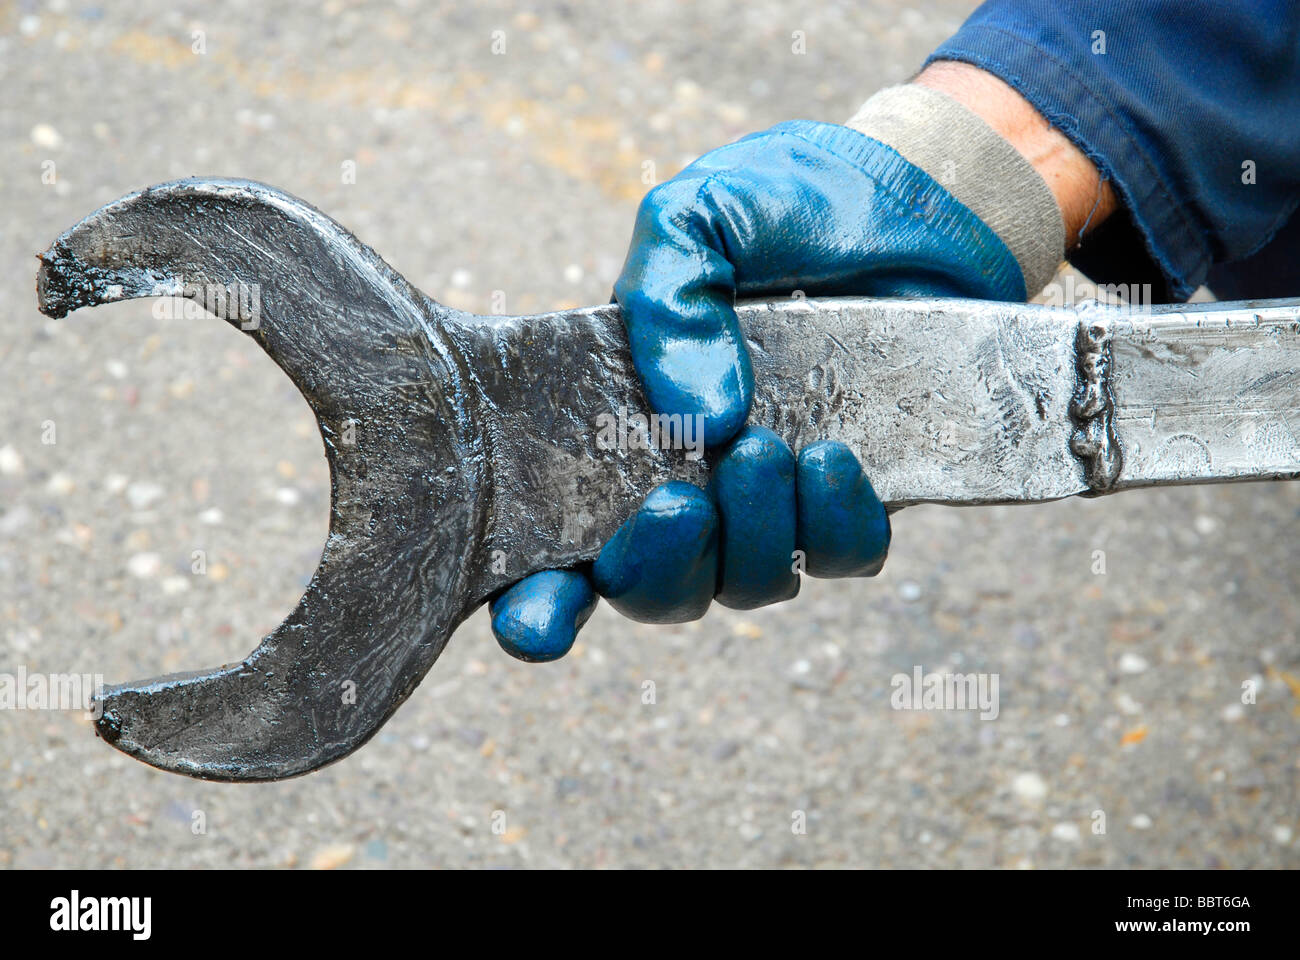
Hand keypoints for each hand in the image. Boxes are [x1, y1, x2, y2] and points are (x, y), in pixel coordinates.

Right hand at [490, 113, 1027, 661]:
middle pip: (653, 591)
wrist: (908, 194)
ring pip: (748, 584)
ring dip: (753, 533)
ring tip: (767, 444)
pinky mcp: (857, 495)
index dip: (537, 605)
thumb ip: (665, 299)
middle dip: (656, 568)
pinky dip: (834, 525)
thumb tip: (696, 421)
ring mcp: (773, 498)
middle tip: (680, 499)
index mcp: (620, 426)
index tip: (533, 628)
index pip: (560, 544)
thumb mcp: (695, 217)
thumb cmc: (781, 205)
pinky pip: (843, 558)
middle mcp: (690, 479)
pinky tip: (833, 454)